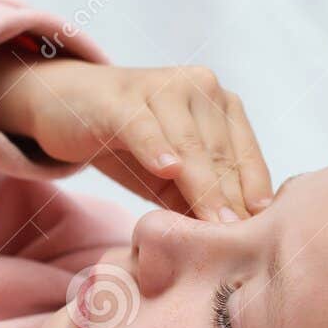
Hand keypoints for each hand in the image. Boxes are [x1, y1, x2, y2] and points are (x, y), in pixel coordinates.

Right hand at [0, 54, 270, 220]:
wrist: (66, 105)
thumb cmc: (128, 143)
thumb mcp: (168, 177)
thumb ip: (198, 199)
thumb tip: (233, 240)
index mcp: (219, 103)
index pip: (245, 154)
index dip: (253, 195)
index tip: (262, 234)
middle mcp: (199, 87)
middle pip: (220, 154)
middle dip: (230, 200)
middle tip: (239, 240)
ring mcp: (161, 88)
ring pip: (189, 144)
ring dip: (203, 186)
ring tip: (215, 222)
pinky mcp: (121, 99)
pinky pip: (144, 127)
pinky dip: (156, 148)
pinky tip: (167, 169)